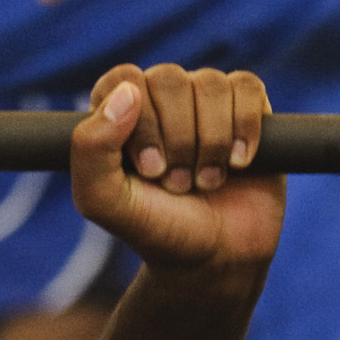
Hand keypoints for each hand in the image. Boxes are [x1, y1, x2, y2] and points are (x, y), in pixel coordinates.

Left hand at [70, 62, 283, 283]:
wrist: (214, 260)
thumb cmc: (155, 228)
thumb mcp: (104, 201)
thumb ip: (91, 149)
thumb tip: (127, 92)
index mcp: (118, 110)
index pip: (124, 80)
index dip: (140, 122)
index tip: (149, 170)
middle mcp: (160, 97)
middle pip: (168, 79)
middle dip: (176, 139)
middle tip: (178, 183)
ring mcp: (204, 101)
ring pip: (210, 84)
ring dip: (210, 142)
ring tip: (206, 182)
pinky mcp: (248, 109)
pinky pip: (248, 87)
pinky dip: (245, 127)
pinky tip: (239, 163)